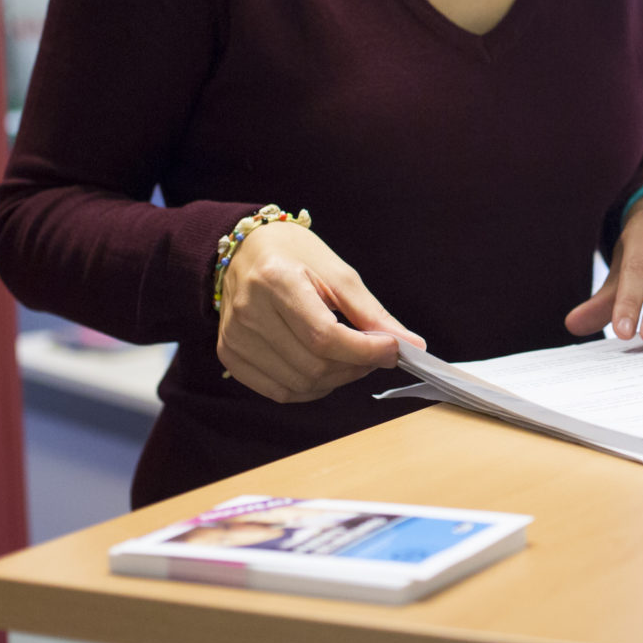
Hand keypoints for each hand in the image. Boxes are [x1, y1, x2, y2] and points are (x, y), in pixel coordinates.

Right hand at [216, 216, 425, 402]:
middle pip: (313, 365)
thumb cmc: (296, 256)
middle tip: (376, 353)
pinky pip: (279, 391)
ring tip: (352, 359)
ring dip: (337, 380)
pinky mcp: (229, 355)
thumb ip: (373, 313)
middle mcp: (249, 312)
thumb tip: (413, 345)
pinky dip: (310, 388)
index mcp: (276, 281)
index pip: (325, 337)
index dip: (365, 351)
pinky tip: (324, 368)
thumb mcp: (338, 273)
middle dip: (356, 366)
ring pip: (299, 384)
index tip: (394, 349)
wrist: (246, 252)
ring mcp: (234, 338)